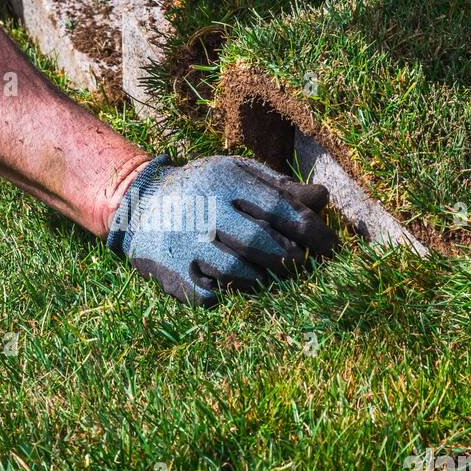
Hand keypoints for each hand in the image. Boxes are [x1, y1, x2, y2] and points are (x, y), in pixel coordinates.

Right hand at [106, 155, 338, 306]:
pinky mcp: (172, 272)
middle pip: (261, 243)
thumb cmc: (204, 189)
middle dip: (291, 260)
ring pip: (238, 272)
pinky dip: (228, 295)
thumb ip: (281, 188)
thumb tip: (323, 200)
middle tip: (304, 266)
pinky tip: (234, 286)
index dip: (313, 233)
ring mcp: (186, 243)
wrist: (139, 204)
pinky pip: (210, 295)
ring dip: (263, 279)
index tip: (331, 247)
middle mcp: (204, 210)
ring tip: (270, 276)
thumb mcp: (238, 175)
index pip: (281, 210)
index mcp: (226, 180)